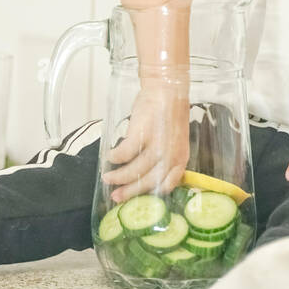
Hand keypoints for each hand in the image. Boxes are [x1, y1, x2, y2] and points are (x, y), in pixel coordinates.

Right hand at [100, 85, 190, 203]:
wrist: (166, 88)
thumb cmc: (168, 113)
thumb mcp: (174, 140)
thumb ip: (165, 157)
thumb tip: (144, 172)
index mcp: (181, 158)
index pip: (166, 185)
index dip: (149, 194)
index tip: (136, 200)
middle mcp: (171, 155)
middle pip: (148, 182)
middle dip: (130, 192)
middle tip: (116, 197)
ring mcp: (157, 144)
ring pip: (135, 170)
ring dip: (118, 176)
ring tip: (108, 177)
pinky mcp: (142, 133)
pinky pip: (124, 153)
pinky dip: (115, 157)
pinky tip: (110, 156)